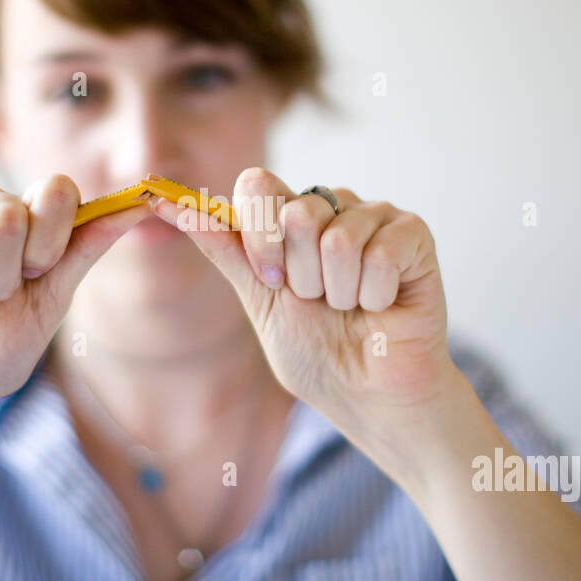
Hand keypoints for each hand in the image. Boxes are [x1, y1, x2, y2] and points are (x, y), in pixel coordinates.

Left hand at [147, 167, 459, 475]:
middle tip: (321, 301)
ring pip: (338, 239)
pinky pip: (380, 253)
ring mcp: (374, 216)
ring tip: (354, 307)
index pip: (258, 185)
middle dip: (302, 276)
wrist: (367, 396)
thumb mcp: (258, 299)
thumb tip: (168, 203)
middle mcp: (331, 207)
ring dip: (340, 293)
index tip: (272, 282)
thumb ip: (223, 248)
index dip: (259, 236)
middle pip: (297, 212)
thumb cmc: (317, 353)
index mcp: (289, 218)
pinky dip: (375, 295)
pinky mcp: (412, 233)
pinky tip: (383, 306)